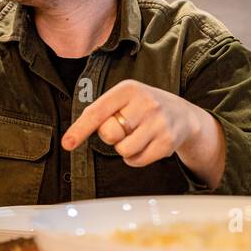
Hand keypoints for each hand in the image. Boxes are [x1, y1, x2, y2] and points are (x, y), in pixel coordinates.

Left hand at [62, 79, 224, 186]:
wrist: (184, 115)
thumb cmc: (143, 107)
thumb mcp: (125, 98)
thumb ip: (101, 111)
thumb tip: (73, 135)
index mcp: (128, 89)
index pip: (97, 112)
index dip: (80, 129)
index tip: (67, 144)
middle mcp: (146, 103)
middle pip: (109, 134)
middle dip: (111, 136)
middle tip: (124, 128)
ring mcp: (159, 123)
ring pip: (123, 150)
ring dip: (124, 148)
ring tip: (137, 135)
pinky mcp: (168, 142)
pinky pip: (137, 160)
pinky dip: (136, 157)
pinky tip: (146, 144)